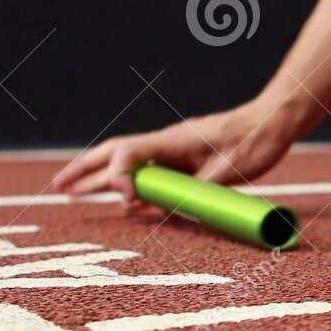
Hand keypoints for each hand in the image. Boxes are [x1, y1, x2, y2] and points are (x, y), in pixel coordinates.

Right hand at [50, 104, 294, 203]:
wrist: (274, 122)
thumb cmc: (256, 142)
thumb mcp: (230, 171)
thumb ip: (199, 189)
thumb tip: (170, 208)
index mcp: (175, 141)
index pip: (129, 154)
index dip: (117, 177)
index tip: (124, 200)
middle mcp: (168, 143)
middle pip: (114, 154)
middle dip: (84, 170)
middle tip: (56, 188)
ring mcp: (174, 149)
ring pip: (127, 162)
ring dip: (99, 175)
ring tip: (70, 190)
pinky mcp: (184, 158)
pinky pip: (147, 170)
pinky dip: (127, 180)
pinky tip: (118, 196)